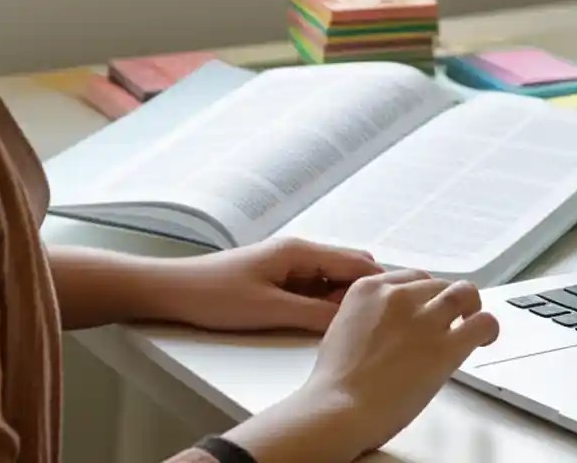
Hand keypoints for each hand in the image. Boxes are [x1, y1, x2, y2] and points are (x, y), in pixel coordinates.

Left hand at [160, 238, 382, 332]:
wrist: (171, 290)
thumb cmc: (213, 295)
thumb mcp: (269, 310)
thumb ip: (313, 316)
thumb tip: (352, 322)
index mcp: (301, 252)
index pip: (357, 262)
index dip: (383, 282)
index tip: (405, 301)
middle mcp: (299, 252)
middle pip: (350, 268)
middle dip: (368, 291)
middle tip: (384, 319)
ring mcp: (289, 265)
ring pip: (333, 280)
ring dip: (346, 299)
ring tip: (362, 324)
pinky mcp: (279, 278)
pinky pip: (315, 288)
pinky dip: (327, 302)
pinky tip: (330, 322)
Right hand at [225, 269, 499, 461]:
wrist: (338, 409)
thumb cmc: (335, 382)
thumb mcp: (343, 329)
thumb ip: (371, 316)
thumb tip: (390, 324)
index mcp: (369, 289)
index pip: (411, 277)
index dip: (425, 293)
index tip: (429, 305)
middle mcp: (399, 296)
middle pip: (438, 283)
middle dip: (446, 300)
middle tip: (452, 318)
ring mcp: (424, 318)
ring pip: (464, 293)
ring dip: (471, 306)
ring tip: (472, 322)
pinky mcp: (445, 346)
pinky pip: (482, 322)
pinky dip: (488, 327)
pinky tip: (484, 339)